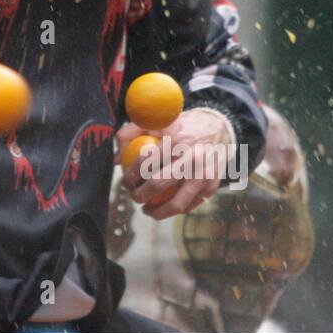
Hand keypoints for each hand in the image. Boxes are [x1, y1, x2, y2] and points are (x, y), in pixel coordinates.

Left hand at [116, 108, 234, 220]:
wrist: (217, 128)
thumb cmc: (180, 126)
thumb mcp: (156, 121)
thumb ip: (130, 134)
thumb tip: (116, 160)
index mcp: (175, 140)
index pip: (145, 164)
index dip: (130, 176)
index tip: (126, 181)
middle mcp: (191, 158)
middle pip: (158, 185)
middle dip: (139, 195)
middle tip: (133, 196)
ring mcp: (204, 174)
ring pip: (176, 204)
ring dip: (157, 212)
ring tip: (146, 210)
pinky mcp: (212, 186)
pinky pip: (190, 205)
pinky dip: (175, 210)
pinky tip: (164, 208)